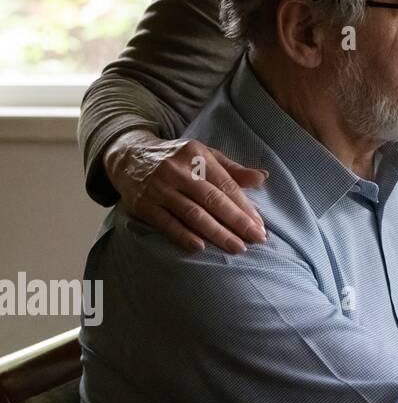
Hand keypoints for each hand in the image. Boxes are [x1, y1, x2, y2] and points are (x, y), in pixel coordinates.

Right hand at [104, 128, 268, 253]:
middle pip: (212, 200)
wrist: (129, 156)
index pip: (226, 185)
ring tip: (236, 247)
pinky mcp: (143, 205)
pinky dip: (183, 236)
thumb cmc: (177, 159)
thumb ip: (232, 169)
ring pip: (192, 214)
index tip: (260, 225)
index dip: (244, 207)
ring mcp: (159, 188)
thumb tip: (262, 178)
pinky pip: (166, 223)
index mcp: (197, 156)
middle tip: (255, 239)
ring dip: (217, 233)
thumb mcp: (204, 155)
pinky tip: (200, 247)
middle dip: (236, 222)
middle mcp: (178, 171)